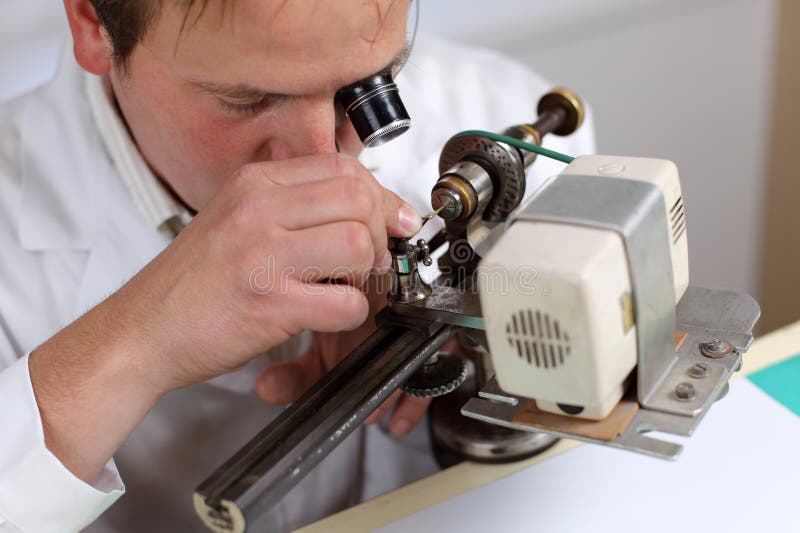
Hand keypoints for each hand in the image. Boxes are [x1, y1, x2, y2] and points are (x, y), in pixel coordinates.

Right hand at [29, 153, 421, 481]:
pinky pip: (345, 303)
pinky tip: (326, 318)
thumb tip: (369, 205)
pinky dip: (350, 316)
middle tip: (367, 264)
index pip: (343, 168)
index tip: (388, 224)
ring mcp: (261, 254)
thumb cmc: (192, 282)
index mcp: (254, 183)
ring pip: (359, 244)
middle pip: (360, 199)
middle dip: (378, 235)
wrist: (139, 331)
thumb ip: (294, 207)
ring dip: (366, 275)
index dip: (379, 198)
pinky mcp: (268, 303)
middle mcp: (258, 209)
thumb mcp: (237, 220)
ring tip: (343, 289)